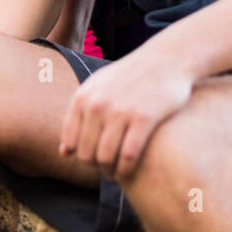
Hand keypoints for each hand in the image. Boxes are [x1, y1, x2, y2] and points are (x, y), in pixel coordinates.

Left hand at [59, 46, 195, 180]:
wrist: (167, 59)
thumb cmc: (131, 76)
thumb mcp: (98, 88)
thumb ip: (79, 117)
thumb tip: (64, 152)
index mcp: (83, 97)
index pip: (71, 144)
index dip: (81, 157)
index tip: (94, 159)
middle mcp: (97, 104)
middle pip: (87, 155)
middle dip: (97, 167)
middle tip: (108, 168)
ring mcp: (120, 111)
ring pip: (106, 158)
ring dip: (111, 172)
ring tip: (117, 173)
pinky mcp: (143, 118)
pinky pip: (129, 155)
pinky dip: (127, 169)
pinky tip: (130, 169)